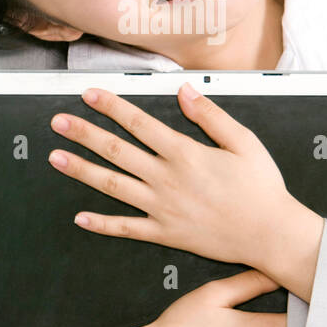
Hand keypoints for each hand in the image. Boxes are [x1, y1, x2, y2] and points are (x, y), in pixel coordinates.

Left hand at [49, 83, 319, 279]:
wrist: (270, 234)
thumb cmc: (261, 188)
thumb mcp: (244, 142)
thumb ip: (211, 116)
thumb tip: (184, 92)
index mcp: (185, 153)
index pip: (138, 123)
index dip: (111, 106)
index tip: (88, 94)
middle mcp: (167, 179)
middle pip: (116, 151)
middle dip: (84, 134)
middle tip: (58, 122)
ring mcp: (162, 208)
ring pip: (113, 186)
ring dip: (82, 171)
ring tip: (56, 158)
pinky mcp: (165, 233)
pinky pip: (127, 228)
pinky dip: (102, 224)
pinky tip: (80, 217)